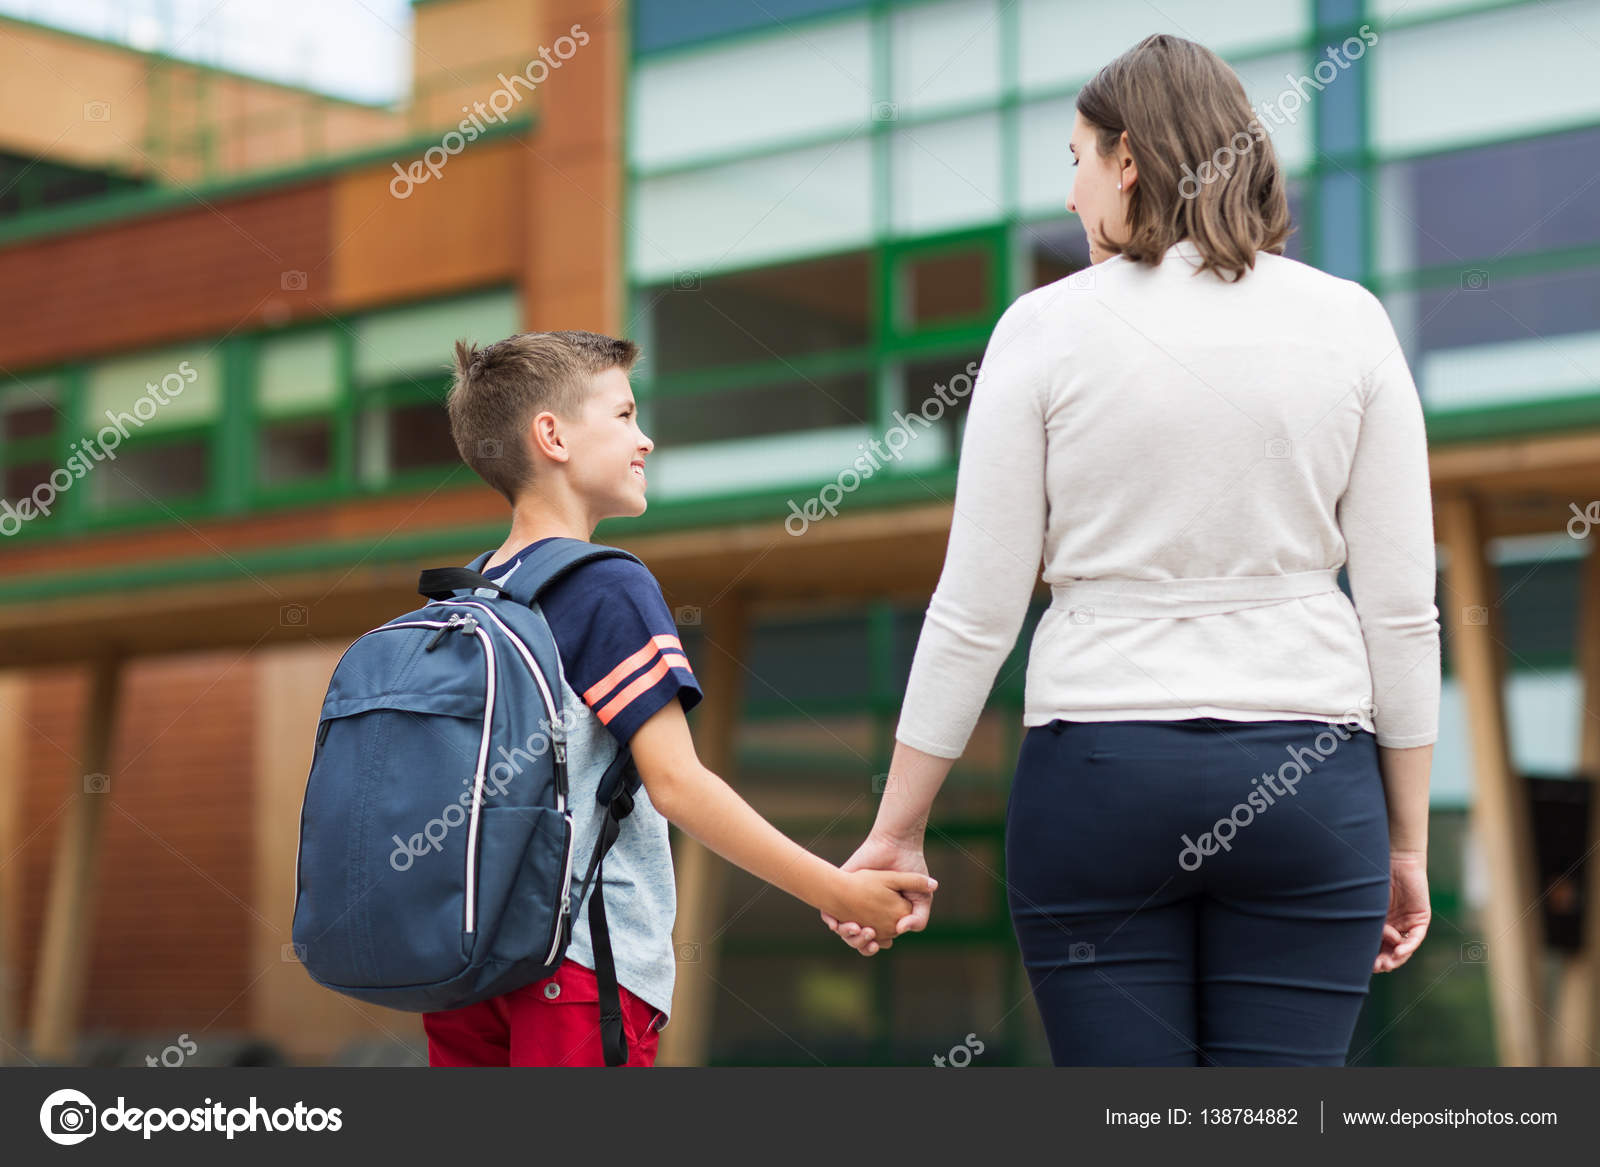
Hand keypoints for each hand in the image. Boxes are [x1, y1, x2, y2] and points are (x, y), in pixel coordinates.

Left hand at [821, 833, 932, 955]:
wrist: (897, 845)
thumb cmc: (911, 869)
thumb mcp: (922, 899)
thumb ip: (918, 919)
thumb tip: (901, 930)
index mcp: (882, 917)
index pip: (872, 941)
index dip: (872, 947)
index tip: (876, 945)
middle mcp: (864, 911)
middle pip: (855, 938)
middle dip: (858, 943)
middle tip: (867, 937)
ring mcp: (851, 900)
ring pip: (841, 928)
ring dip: (846, 934)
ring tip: (856, 928)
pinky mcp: (840, 886)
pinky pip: (827, 911)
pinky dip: (830, 921)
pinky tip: (836, 924)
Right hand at [1374, 849, 1429, 972]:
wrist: (1395, 859)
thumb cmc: (1375, 877)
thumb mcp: (1368, 904)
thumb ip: (1368, 922)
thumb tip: (1365, 942)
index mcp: (1379, 923)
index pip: (1376, 946)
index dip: (1370, 956)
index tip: (1363, 964)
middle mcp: (1394, 925)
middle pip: (1390, 951)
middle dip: (1383, 961)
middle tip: (1375, 967)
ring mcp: (1408, 923)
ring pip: (1403, 948)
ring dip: (1395, 958)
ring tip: (1386, 963)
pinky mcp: (1421, 919)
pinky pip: (1415, 938)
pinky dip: (1408, 946)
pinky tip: (1399, 952)